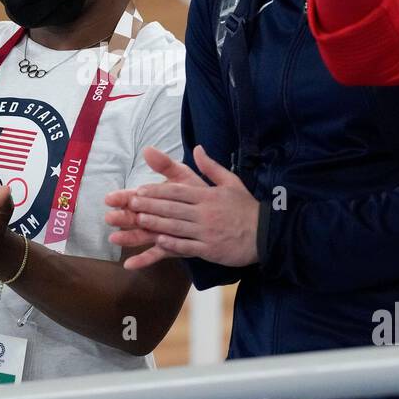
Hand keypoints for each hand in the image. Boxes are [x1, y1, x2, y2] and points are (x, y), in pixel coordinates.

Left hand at [104, 145, 259, 269]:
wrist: (266, 233)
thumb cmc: (246, 208)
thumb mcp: (231, 182)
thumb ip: (211, 167)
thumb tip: (198, 148)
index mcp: (208, 196)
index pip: (178, 191)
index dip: (157, 190)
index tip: (140, 190)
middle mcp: (205, 213)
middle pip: (172, 208)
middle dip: (150, 205)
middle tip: (132, 203)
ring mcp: (207, 232)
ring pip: (176, 226)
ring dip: (156, 223)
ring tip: (138, 220)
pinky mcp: (210, 249)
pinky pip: (188, 246)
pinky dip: (173, 244)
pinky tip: (158, 241)